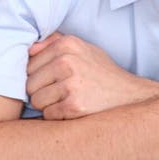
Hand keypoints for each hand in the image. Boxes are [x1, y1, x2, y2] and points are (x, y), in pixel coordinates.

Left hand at [27, 33, 158, 118]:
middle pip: (30, 83)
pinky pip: (48, 115)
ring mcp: (71, 83)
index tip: (51, 80)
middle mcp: (67, 60)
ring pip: (36, 100)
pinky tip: (72, 110)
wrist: (129, 95)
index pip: (29, 63)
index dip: (38, 75)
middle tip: (59, 93)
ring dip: (47, 105)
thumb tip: (29, 49)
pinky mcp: (74, 105)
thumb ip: (55, 43)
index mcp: (67, 44)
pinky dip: (57, 117)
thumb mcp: (83, 48)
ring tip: (65, 101)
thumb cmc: (102, 73)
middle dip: (40, 91)